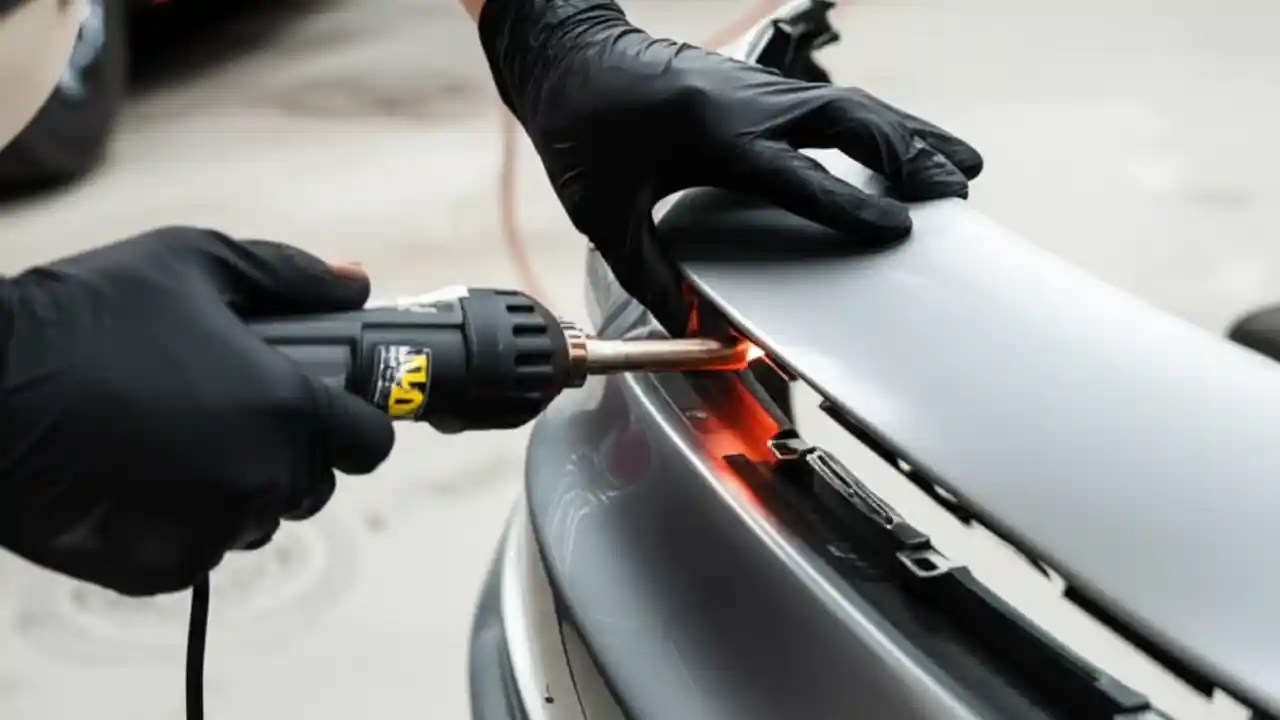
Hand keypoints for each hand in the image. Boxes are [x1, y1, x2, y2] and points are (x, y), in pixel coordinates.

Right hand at [0, 228, 394, 595]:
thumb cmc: (86, 315)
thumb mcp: (196, 263)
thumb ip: (292, 276)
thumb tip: (356, 284)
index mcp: (288, 409)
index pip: (369, 442)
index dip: (353, 422)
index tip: (326, 409)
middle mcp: (262, 478)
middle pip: (315, 483)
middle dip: (290, 453)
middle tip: (230, 411)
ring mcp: (212, 530)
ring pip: (258, 518)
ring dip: (238, 488)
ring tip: (173, 437)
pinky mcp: (162, 567)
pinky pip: (201, 549)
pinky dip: (183, 521)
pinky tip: (138, 474)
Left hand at [480, 0, 981, 332]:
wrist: (568, 60)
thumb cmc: (581, 130)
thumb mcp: (604, 212)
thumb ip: (649, 274)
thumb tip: (694, 327)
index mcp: (711, 137)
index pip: (799, 177)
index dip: (852, 205)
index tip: (899, 230)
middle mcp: (747, 106)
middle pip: (850, 122)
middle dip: (910, 156)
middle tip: (958, 190)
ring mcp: (757, 89)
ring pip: (852, 105)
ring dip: (908, 133)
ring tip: (958, 164)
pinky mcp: (757, 87)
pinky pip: (833, 102)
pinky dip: (878, 123)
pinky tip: (900, 143)